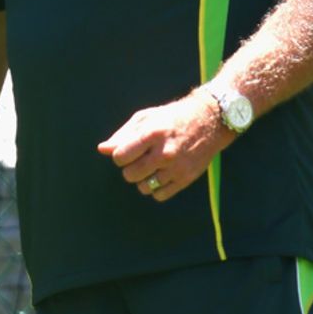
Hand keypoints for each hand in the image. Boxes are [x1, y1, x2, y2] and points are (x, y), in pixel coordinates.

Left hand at [97, 88, 230, 201]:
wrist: (210, 120)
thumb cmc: (172, 117)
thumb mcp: (146, 118)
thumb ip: (123, 134)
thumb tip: (103, 149)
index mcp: (152, 134)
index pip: (120, 157)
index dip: (120, 156)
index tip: (128, 152)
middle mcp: (165, 153)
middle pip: (130, 175)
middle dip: (130, 169)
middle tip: (140, 160)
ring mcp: (176, 167)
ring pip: (143, 187)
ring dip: (143, 179)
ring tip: (152, 167)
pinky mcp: (186, 178)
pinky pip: (159, 195)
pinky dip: (156, 189)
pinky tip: (161, 175)